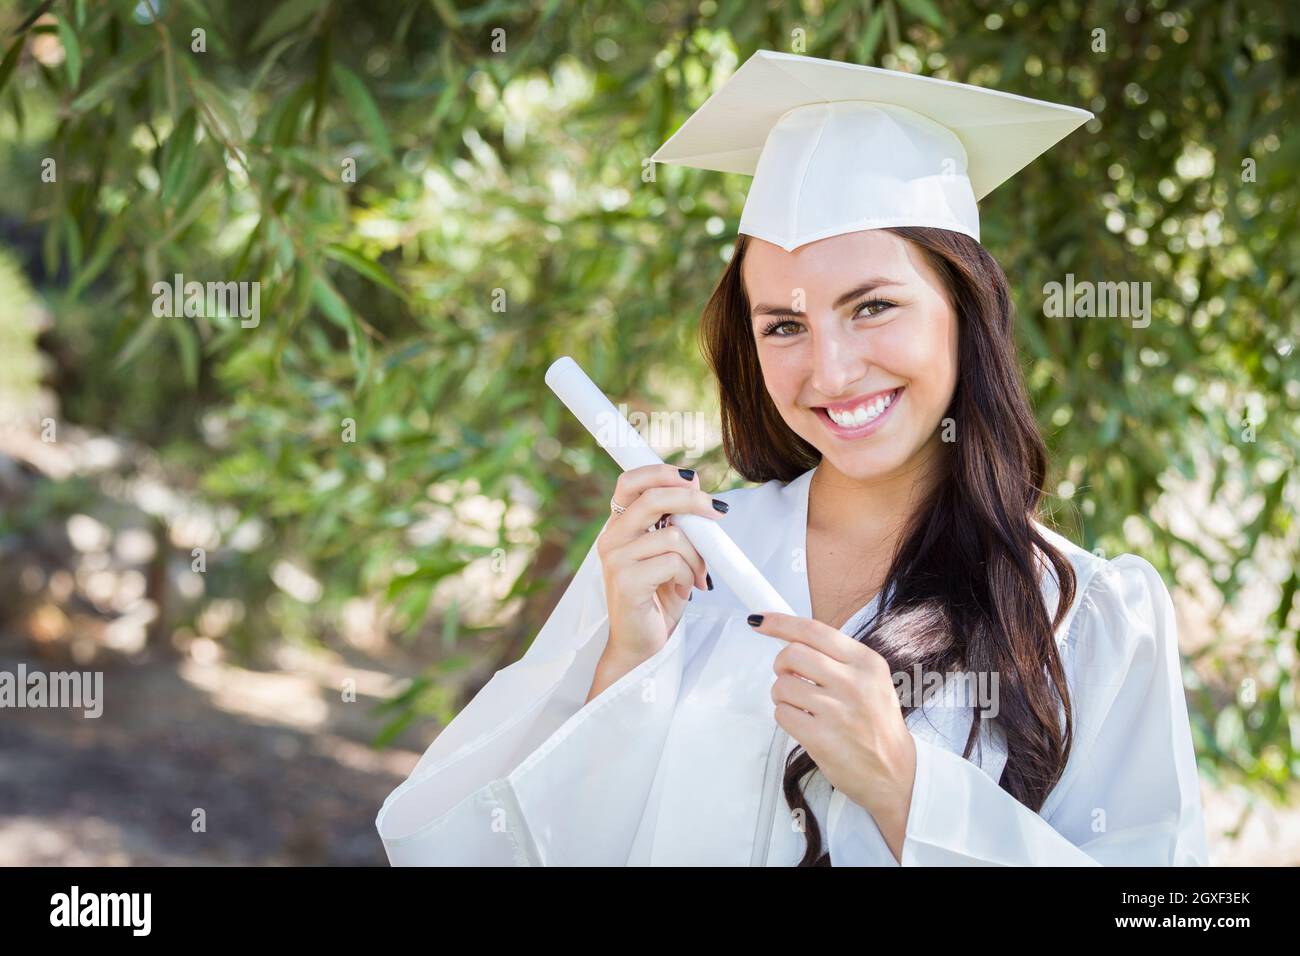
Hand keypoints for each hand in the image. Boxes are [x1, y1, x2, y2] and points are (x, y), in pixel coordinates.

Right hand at [595, 464, 728, 663]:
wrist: (640, 645)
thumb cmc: (657, 598)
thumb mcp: (669, 554)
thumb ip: (676, 524)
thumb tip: (697, 492)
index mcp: (619, 527)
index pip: (630, 481)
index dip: (661, 472)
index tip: (693, 479)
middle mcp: (611, 539)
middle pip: (653, 498)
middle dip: (693, 501)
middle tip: (718, 511)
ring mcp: (615, 560)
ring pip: (673, 536)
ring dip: (697, 557)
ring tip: (696, 577)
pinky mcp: (625, 582)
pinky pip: (673, 563)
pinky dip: (689, 576)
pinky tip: (683, 590)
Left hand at [748, 611, 916, 858]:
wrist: (896, 773)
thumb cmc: (877, 724)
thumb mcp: (870, 680)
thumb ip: (835, 658)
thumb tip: (789, 638)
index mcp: (866, 662)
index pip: (814, 630)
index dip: (780, 623)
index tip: (759, 621)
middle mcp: (854, 682)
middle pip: (792, 654)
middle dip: (781, 666)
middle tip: (790, 678)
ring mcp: (838, 711)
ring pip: (782, 686)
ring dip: (783, 696)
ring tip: (802, 707)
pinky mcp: (822, 738)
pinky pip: (782, 714)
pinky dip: (785, 717)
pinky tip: (804, 724)